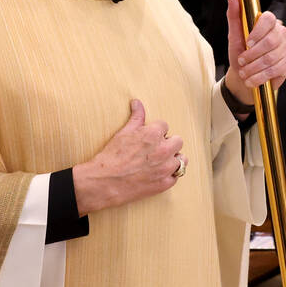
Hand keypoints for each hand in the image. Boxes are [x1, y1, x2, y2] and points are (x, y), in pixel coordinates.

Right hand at [70, 99, 184, 212]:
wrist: (104, 182)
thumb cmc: (111, 157)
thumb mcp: (123, 133)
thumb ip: (136, 117)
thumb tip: (137, 102)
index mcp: (153, 134)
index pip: (165, 126)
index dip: (156, 131)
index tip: (148, 138)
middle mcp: (163, 150)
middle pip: (178, 141)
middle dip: (168, 143)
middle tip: (155, 149)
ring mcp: (166, 168)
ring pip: (181, 159)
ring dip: (172, 159)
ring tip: (158, 162)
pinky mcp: (165, 183)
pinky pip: (176, 176)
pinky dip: (169, 174)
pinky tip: (157, 173)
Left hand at [224, 0, 285, 103]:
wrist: (244, 76)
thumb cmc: (239, 54)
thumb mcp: (234, 36)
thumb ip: (234, 16)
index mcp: (267, 23)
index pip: (269, 18)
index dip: (258, 31)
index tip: (247, 42)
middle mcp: (279, 33)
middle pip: (271, 41)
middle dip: (252, 54)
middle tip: (241, 62)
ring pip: (272, 57)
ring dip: (254, 68)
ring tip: (244, 73)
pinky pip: (276, 69)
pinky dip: (260, 76)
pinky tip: (252, 79)